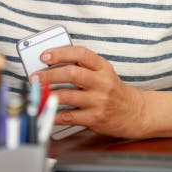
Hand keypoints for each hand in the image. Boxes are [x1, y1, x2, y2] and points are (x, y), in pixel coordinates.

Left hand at [33, 45, 147, 138]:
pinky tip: (45, 112)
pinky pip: (69, 116)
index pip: (81, 54)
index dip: (60, 53)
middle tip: (34, 76)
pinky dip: (53, 115)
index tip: (44, 56)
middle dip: (48, 75)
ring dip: (47, 94)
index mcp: (103, 67)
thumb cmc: (114, 91)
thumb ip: (83, 67)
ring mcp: (99, 101)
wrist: (136, 113)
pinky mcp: (95, 118)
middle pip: (72, 73)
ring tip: (35, 93)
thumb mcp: (104, 73)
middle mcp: (102, 82)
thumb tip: (51, 65)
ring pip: (67, 95)